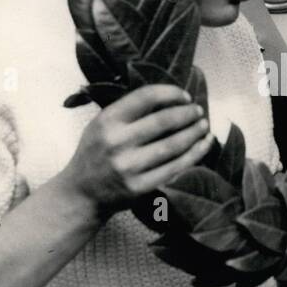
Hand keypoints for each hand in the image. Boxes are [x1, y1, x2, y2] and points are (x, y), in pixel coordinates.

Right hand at [61, 85, 212, 217]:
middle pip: (163, 121)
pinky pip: (174, 168)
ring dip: (194, 133)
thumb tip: (171, 98)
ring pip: (173, 145)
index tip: (185, 96)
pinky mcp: (139, 187)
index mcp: (107, 120)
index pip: (145, 97)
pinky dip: (194, 155)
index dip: (171, 93)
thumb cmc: (97, 152)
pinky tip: (204, 145)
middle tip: (199, 111)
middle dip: (187, 113)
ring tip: (204, 126)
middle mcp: (116, 142)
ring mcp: (128, 167)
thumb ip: (129, 112)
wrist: (82, 193)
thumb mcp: (102, 124)